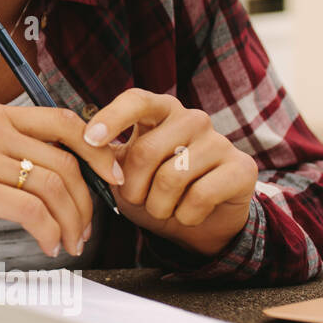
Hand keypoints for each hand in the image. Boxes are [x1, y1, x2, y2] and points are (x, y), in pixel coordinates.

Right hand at [0, 102, 124, 257]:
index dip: (98, 151)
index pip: (66, 122)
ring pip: (53, 187)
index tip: (113, 179)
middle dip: (88, 201)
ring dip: (70, 222)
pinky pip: (30, 210)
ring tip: (67, 243)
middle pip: (66, 161)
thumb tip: (60, 174)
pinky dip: (47, 232)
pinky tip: (46, 246)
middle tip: (87, 229)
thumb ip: (9, 150)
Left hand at [83, 88, 258, 257]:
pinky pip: (200, 196)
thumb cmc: (153, 189)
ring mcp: (220, 141)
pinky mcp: (242, 168)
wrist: (198, 221)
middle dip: (132, 187)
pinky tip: (188, 214)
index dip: (111, 118)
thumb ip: (103, 155)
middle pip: (146, 151)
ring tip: (162, 208)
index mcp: (160, 111)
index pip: (136, 100)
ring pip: (172, 177)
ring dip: (158, 205)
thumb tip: (79, 144)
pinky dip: (185, 215)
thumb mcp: (123, 171)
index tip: (90, 140)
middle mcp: (192, 119)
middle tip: (137, 199)